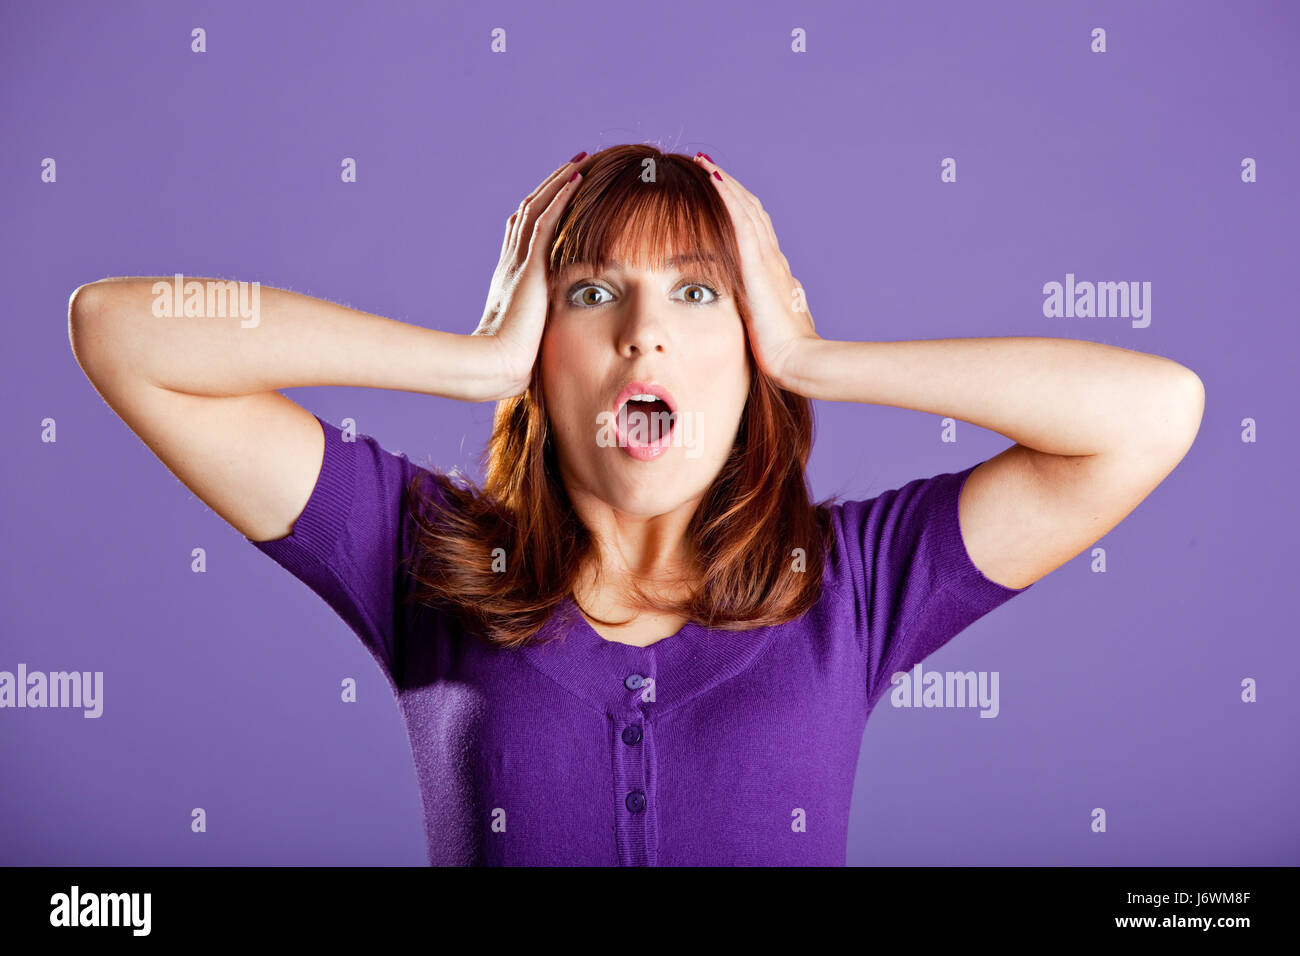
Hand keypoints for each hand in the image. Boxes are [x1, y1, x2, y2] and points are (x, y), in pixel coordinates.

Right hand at [473, 153, 584, 397]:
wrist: (496, 365)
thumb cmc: (512, 364)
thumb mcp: (530, 340)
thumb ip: (540, 331)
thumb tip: (552, 343)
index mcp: (511, 280)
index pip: (524, 235)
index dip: (540, 212)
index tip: (558, 195)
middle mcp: (511, 264)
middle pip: (528, 212)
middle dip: (550, 188)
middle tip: (573, 166)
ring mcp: (518, 262)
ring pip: (537, 208)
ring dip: (559, 182)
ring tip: (580, 161)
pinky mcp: (529, 265)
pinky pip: (546, 220)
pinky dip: (561, 196)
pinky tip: (577, 178)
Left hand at [693, 153, 820, 391]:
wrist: (797, 359)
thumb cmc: (784, 350)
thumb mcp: (770, 323)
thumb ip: (763, 308)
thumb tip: (758, 303)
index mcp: (773, 272)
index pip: (755, 230)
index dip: (739, 208)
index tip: (721, 190)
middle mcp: (772, 258)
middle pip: (751, 211)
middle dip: (730, 187)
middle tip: (708, 165)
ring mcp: (767, 258)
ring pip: (745, 208)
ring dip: (725, 183)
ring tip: (704, 162)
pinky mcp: (757, 264)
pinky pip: (741, 220)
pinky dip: (727, 195)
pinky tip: (712, 177)